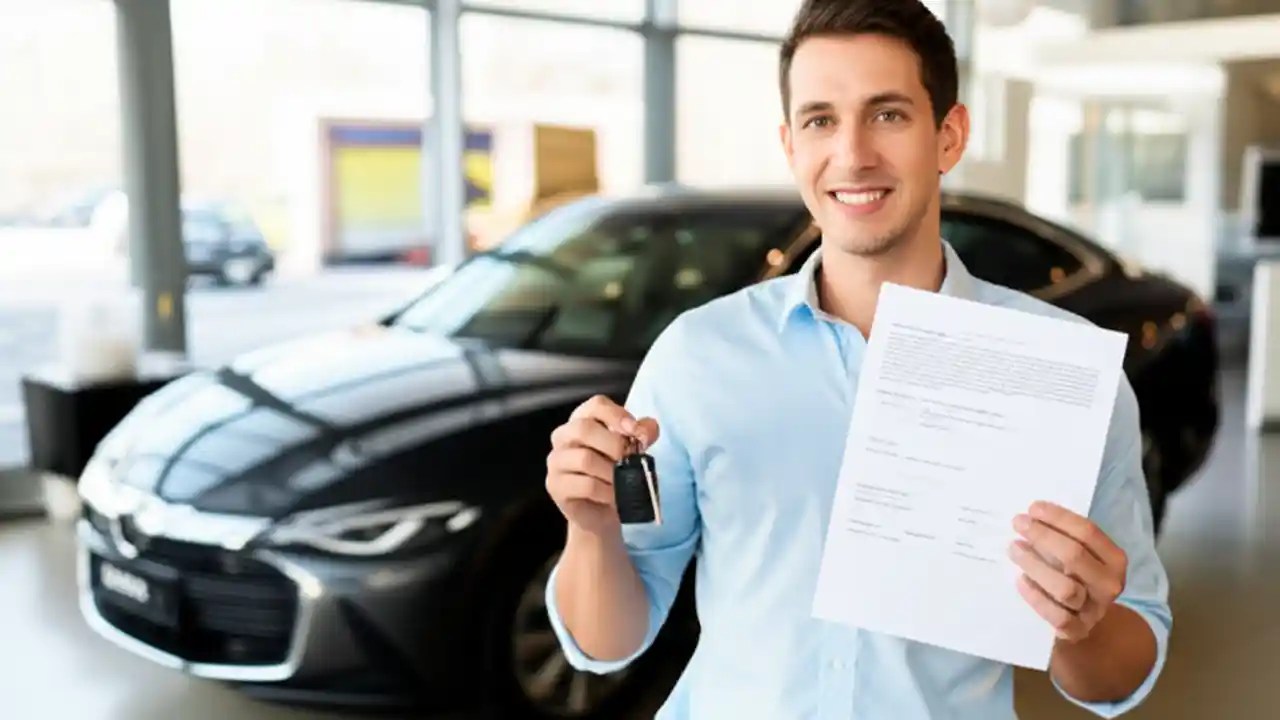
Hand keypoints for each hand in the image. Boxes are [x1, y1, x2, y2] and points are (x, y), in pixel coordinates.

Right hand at [546, 394, 659, 535]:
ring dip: (611, 472)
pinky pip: (585, 485)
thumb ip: (642, 434)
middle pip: (584, 429)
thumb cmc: (614, 473)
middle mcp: (563, 436)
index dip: (616, 415)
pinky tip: (614, 496)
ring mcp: (556, 461)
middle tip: (630, 460)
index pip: (595, 405)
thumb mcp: (632, 450)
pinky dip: (606, 491)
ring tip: (623, 482)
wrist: (601, 510)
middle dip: (614, 444)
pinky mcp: (555, 485)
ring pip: (585, 459)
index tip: (635, 431)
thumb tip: (646, 429)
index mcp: (582, 420)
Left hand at [1009, 501, 1127, 643]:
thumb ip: (1064, 536)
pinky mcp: (1077, 631)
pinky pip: (1056, 616)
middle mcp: (1109, 585)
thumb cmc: (1077, 576)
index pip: (1088, 532)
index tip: (1033, 508)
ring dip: (1035, 565)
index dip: (1059, 518)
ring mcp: (1094, 610)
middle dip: (1042, 535)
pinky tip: (1020, 580)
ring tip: (1014, 549)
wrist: (1086, 622)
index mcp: (1115, 560)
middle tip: (1018, 523)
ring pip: (1065, 588)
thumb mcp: (1080, 555)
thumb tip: (1032, 515)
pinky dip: (1036, 597)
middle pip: (1074, 556)